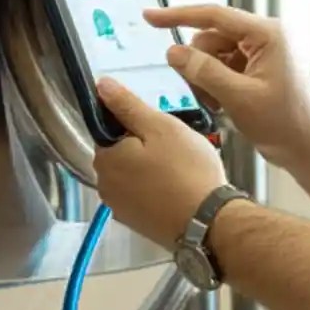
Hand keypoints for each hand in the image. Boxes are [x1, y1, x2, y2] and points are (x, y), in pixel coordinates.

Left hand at [92, 77, 226, 246]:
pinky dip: (154, 189)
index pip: (108, 129)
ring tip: (180, 167)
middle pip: (119, 154)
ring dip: (149, 169)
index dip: (135, 124)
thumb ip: (128, 105)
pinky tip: (177, 188)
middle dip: (142, 147)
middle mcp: (103, 185)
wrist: (209, 223)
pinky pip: (141, 196)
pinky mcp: (136, 224)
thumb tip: (100, 85)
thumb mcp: (161, 127)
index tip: (161, 128)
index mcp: (105, 158)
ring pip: (131, 176)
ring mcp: (119, 208)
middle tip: (176, 146)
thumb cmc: (186, 168)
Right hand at [144, 4, 309, 166]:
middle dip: (199, 65)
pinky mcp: (255, 66)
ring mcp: (260, 51)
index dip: (178, 15)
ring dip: (205, 78)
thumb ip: (204, 72)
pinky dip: (214, 84)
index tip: (150, 17)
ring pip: (211, 53)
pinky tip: (223, 104)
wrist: (306, 147)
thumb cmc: (284, 123)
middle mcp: (264, 36)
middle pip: (210, 37)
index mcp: (266, 34)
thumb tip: (174, 52)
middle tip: (205, 96)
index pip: (214, 15)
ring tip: (217, 104)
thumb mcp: (239, 97)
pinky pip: (221, 66)